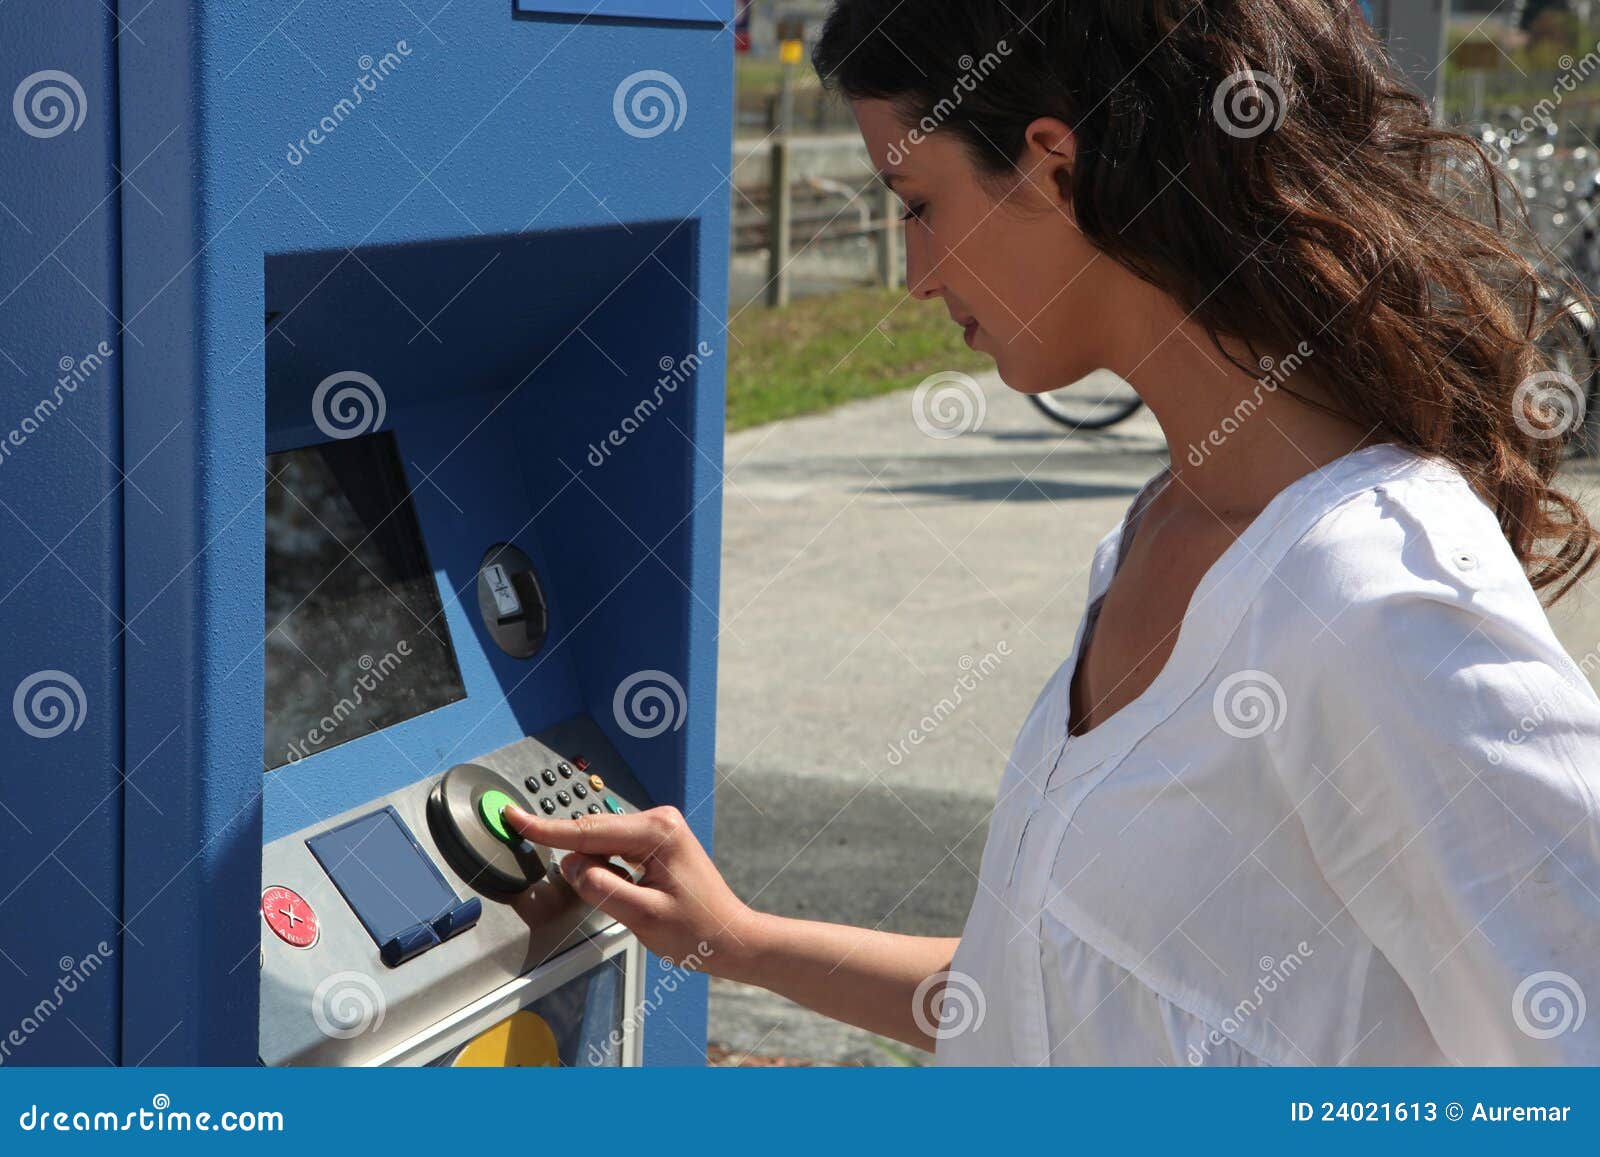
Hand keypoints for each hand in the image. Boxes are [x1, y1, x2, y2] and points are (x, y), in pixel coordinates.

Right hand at [501, 803, 761, 975]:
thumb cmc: (696, 931)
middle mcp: (658, 821)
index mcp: (657, 831)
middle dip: (582, 864)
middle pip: (594, 835)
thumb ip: (601, 888)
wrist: (730, 937)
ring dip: (599, 871)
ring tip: (638, 902)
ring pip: (602, 844)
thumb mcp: (643, 916)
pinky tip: (631, 893)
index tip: (513, 816)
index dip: (546, 829)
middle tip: (616, 900)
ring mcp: (658, 829)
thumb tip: (571, 865)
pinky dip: (608, 870)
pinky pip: (615, 851)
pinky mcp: (656, 842)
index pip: (588, 831)